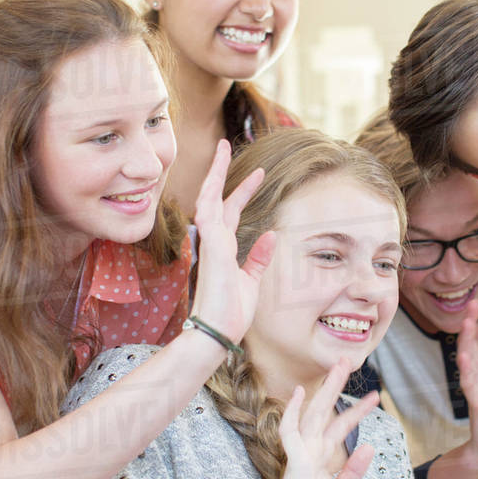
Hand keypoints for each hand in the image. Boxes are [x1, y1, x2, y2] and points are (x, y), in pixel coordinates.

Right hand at [190, 139, 273, 342]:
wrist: (217, 333)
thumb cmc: (231, 313)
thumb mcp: (252, 282)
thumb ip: (258, 258)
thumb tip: (270, 235)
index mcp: (223, 249)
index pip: (231, 211)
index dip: (242, 191)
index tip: (258, 173)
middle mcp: (213, 242)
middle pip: (216, 198)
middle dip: (221, 171)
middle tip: (226, 145)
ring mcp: (209, 244)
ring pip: (208, 198)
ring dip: (214, 173)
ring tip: (222, 148)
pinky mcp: (210, 249)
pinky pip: (209, 214)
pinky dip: (212, 194)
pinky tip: (219, 176)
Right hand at [267, 358, 378, 478]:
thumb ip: (353, 470)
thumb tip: (369, 446)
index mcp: (321, 457)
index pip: (341, 426)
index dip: (357, 411)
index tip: (375, 396)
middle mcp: (311, 449)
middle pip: (325, 411)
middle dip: (337, 386)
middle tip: (349, 361)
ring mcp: (302, 453)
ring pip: (314, 414)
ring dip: (326, 390)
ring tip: (339, 367)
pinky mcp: (296, 462)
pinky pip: (292, 432)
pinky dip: (294, 412)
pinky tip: (300, 393)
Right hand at [457, 295, 477, 469]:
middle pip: (474, 342)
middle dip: (474, 322)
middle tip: (474, 302)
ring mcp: (476, 386)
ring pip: (467, 359)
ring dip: (466, 341)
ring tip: (466, 323)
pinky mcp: (477, 403)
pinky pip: (469, 384)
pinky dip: (466, 371)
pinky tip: (465, 358)